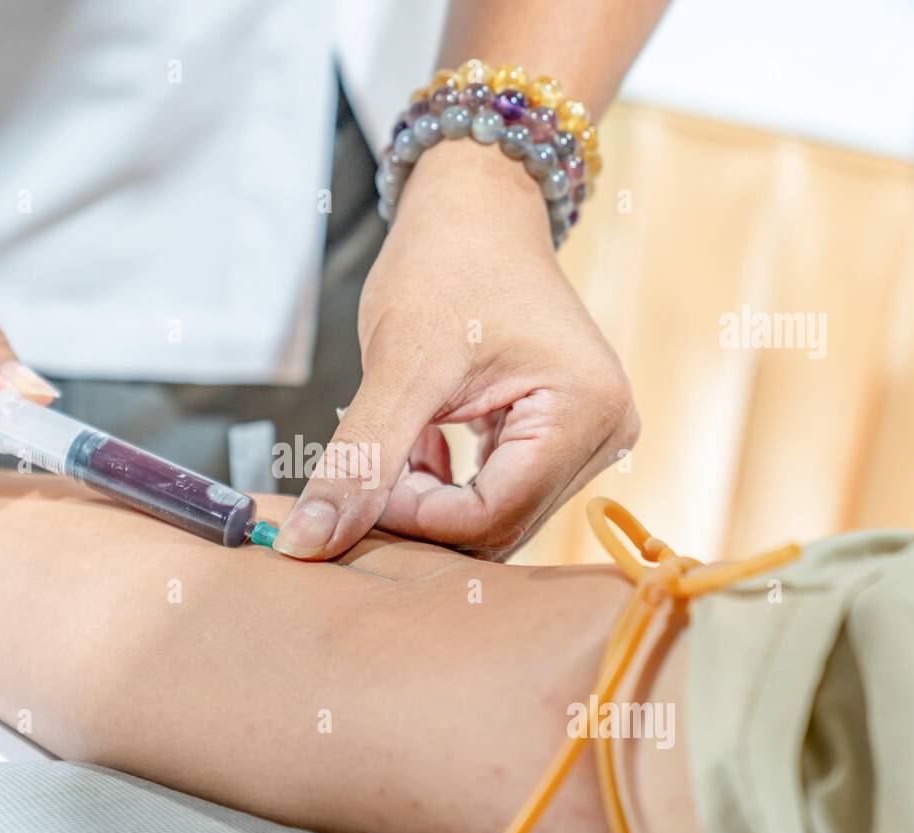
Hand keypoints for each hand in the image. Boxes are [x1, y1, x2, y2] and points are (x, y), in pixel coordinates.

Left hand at [274, 140, 638, 560]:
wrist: (474, 208)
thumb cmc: (445, 263)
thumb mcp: (397, 365)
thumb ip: (359, 460)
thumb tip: (307, 543)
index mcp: (586, 412)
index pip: (492, 517)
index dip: (414, 515)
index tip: (362, 478)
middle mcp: (606, 434)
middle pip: (496, 525)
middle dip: (422, 511)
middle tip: (368, 465)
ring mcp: (589, 438)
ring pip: (493, 516)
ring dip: (431, 497)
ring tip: (396, 439)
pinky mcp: (563, 438)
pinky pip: (497, 493)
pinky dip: (446, 483)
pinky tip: (420, 441)